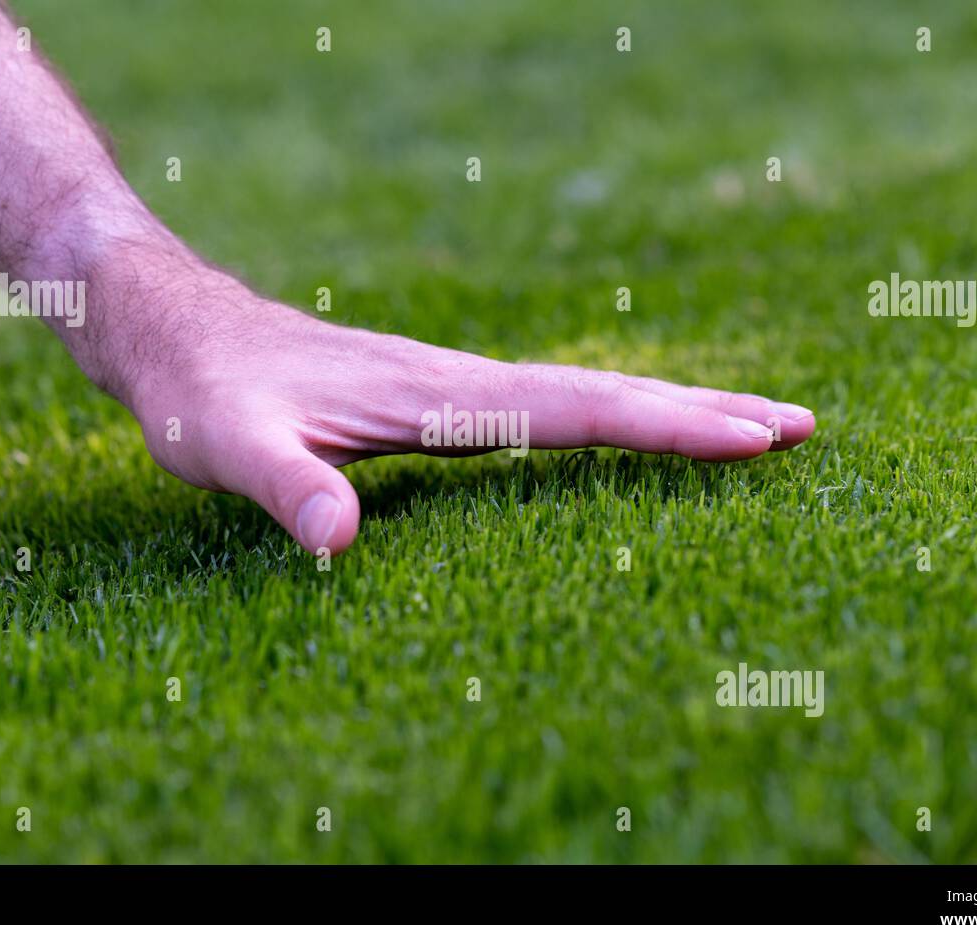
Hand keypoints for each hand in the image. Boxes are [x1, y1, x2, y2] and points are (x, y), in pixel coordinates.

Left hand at [98, 254, 814, 555]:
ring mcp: (453, 385)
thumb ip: (284, 489)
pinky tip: (624, 433)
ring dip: (671, 410)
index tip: (754, 440)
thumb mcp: (226, 446)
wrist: (172, 326)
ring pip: (584, 397)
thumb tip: (339, 546)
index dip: (664, 425)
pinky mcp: (437, 397)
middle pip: (605, 393)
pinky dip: (609, 419)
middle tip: (803, 427)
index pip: (573, 409)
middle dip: (702, 412)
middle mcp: (461, 381)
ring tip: (752, 428)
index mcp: (436, 393)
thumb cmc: (200, 390)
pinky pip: (547, 408)